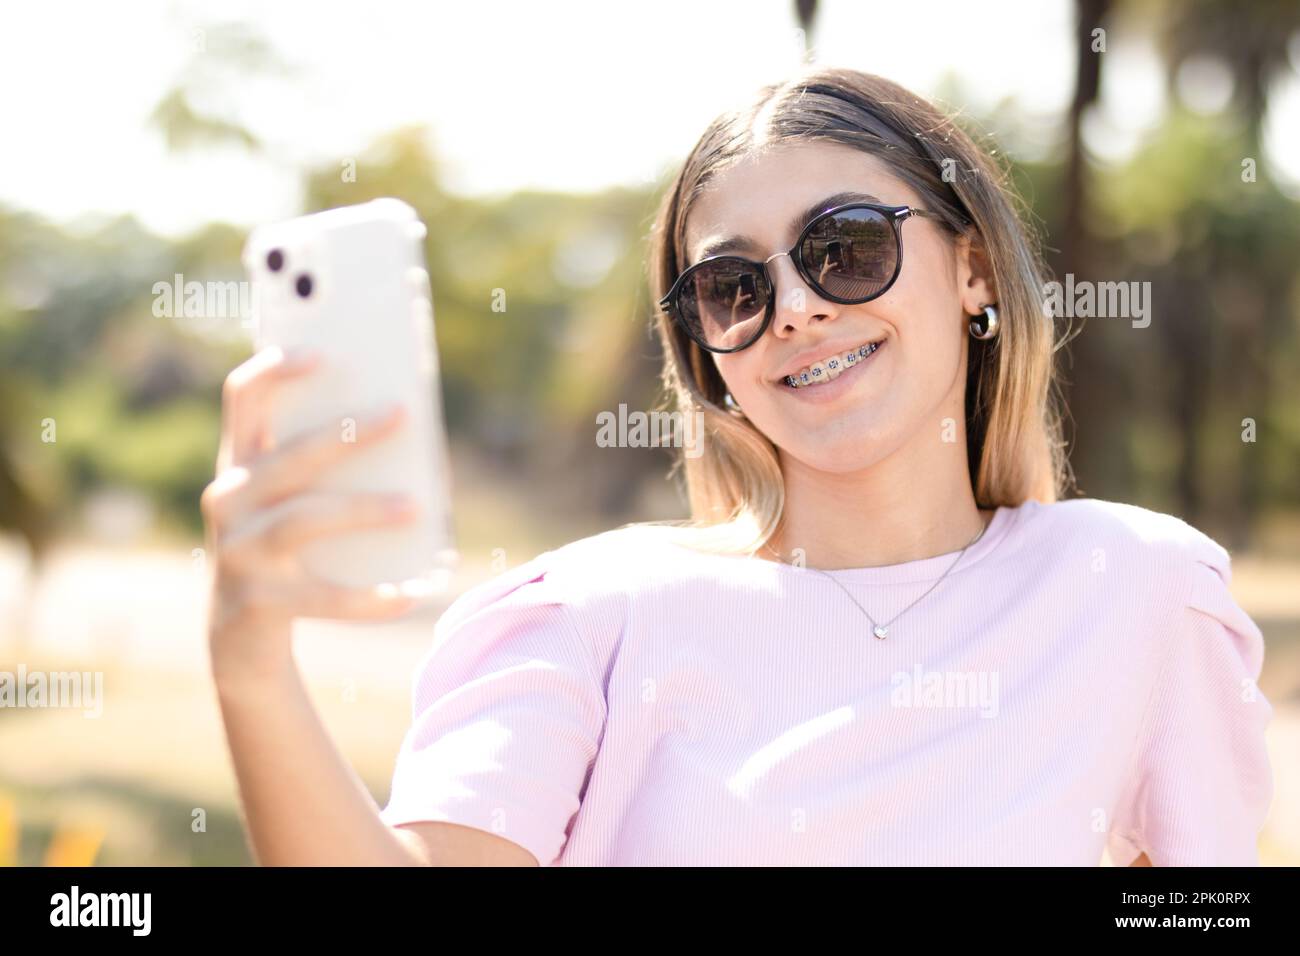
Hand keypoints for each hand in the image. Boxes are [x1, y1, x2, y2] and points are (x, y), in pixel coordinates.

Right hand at [200, 346, 423, 681]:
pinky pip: (322, 595)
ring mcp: (238, 553)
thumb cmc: (288, 551)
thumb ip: (332, 466)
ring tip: (414, 507)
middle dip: (346, 434)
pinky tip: (408, 595)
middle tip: (400, 414)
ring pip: (305, 519)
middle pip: (289, 458)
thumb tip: (411, 440)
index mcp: (241, 464)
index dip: (275, 369)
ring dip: (363, 509)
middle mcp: (228, 501)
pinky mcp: (257, 603)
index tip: (323, 352)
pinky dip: (368, 598)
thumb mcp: (298, 501)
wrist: (241, 640)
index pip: (243, 399)